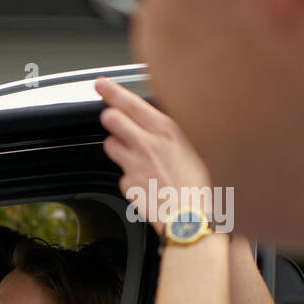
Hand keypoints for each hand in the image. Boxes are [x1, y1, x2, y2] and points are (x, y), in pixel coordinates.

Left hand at [95, 77, 212, 236]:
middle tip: (115, 120)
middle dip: (110, 117)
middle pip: (110, 119)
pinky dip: (129, 175)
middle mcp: (146, 144)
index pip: (130, 102)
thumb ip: (172, 131)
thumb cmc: (202, 184)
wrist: (193, 219)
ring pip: (109, 145)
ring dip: (117, 145)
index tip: (101, 84)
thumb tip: (159, 121)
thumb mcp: (196, 145)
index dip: (111, 91)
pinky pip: (120, 174)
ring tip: (135, 154)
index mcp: (166, 130)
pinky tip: (145, 181)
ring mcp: (132, 165)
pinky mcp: (126, 184)